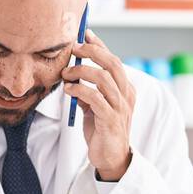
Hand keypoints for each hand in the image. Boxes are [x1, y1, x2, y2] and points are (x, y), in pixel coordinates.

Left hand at [63, 29, 134, 181]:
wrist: (111, 159)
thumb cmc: (103, 131)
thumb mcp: (95, 107)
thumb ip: (88, 91)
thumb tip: (72, 75)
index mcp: (126, 89)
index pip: (114, 60)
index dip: (100, 46)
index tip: (85, 34)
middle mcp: (126, 95)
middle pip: (112, 63)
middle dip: (91, 52)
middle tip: (73, 50)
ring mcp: (120, 107)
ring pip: (103, 78)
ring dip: (81, 72)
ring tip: (65, 75)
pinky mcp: (110, 120)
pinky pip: (95, 98)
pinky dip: (79, 90)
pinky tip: (68, 90)